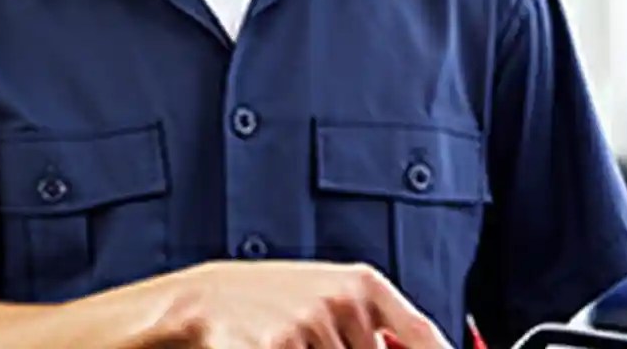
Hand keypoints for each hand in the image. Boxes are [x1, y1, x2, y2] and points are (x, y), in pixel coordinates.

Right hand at [140, 260, 451, 348]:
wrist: (205, 303)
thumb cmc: (272, 302)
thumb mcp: (331, 300)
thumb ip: (375, 327)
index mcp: (363, 285)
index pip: (421, 335)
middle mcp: (343, 302)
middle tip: (316, 343)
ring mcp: (311, 326)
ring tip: (291, 343)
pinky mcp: (277, 348)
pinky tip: (274, 347)